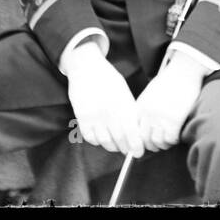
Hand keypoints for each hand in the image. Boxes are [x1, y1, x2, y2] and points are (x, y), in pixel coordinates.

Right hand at [60, 42, 143, 157]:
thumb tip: (137, 132)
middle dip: (126, 149)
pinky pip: (89, 137)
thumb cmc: (108, 79)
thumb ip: (130, 110)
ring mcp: (94, 114)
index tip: (138, 152)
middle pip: (119, 138)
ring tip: (116, 145)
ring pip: (104, 141)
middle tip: (129, 151)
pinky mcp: (81, 116)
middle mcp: (108, 110)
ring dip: (112, 147)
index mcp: (121, 102)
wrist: (86, 67)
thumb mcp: (123, 91)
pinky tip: (102, 137)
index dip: (135, 145)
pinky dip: (97, 141)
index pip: (131, 130)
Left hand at [135, 53, 206, 151]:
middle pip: (144, 140)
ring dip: (164, 145)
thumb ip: (145, 110)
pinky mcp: (175, 119)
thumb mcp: (150, 94)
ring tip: (169, 141)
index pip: (134, 132)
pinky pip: (171, 139)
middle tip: (159, 145)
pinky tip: (177, 136)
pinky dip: (174, 141)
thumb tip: (145, 129)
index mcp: (140, 107)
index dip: (140, 141)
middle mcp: (148, 113)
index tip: (146, 144)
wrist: (184, 70)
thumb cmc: (169, 82)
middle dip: (152, 145)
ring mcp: (161, 117)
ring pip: (157, 142)